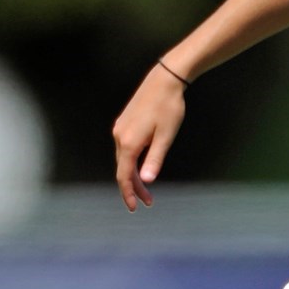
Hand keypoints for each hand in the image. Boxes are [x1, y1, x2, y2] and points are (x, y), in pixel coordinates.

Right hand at [112, 65, 186, 210]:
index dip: (128, 193)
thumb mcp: (166, 137)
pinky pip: (124, 149)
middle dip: (134, 188)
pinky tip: (142, 166)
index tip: (134, 207)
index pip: (124, 175)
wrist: (164, 81)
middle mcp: (119, 136)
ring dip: (133, 175)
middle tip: (148, 202)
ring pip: (123, 159)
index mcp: (129, 143)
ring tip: (147, 188)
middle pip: (122, 169)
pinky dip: (132, 162)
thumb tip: (146, 180)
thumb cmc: (169, 108)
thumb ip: (155, 159)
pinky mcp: (124, 123)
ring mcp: (120, 129)